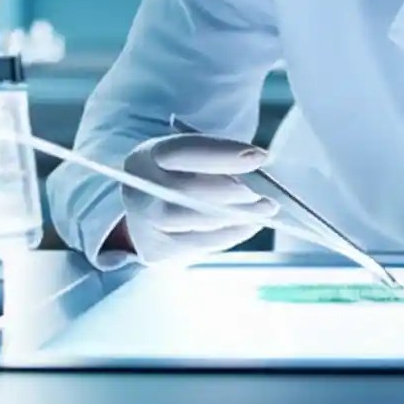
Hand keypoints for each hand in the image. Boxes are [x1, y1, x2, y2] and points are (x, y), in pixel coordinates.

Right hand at [121, 134, 278, 264]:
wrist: (152, 207)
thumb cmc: (182, 175)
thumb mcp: (192, 155)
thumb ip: (218, 156)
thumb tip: (257, 164)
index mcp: (145, 157)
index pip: (181, 152)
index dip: (222, 155)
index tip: (259, 157)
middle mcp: (137, 191)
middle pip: (186, 192)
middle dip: (233, 192)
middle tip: (267, 193)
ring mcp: (143, 225)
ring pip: (195, 222)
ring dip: (238, 215)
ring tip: (265, 208)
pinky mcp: (157, 252)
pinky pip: (201, 245)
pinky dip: (231, 234)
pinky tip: (250, 224)